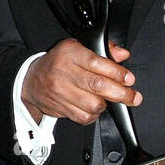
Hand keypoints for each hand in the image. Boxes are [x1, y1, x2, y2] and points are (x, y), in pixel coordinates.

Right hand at [21, 39, 138, 124]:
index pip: (98, 63)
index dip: (118, 73)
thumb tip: (123, 55)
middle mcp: (64, 72)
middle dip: (121, 93)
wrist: (31, 81)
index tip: (129, 79)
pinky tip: (93, 107)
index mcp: (70, 53)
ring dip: (105, 104)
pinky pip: (84, 117)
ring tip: (106, 99)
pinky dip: (94, 115)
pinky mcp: (60, 108)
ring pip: (93, 104)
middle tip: (133, 97)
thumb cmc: (59, 63)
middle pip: (98, 85)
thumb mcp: (78, 48)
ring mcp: (61, 91)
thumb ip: (103, 50)